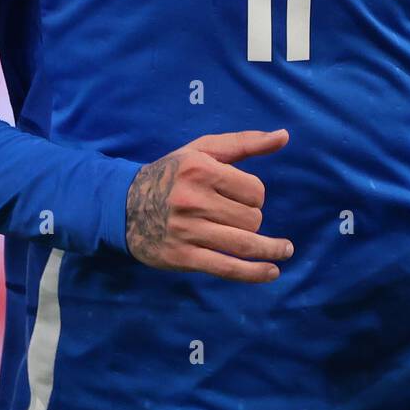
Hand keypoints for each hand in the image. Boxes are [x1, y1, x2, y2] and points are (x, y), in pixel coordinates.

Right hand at [125, 129, 293, 281]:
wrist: (124, 205)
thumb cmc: (172, 174)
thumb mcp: (202, 150)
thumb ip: (245, 142)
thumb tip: (285, 136)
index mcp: (200, 169)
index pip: (254, 189)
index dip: (254, 194)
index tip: (240, 195)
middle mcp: (193, 199)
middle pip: (252, 218)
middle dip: (252, 217)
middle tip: (235, 215)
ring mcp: (187, 231)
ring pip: (244, 243)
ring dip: (268, 248)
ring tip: (284, 250)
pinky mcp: (183, 257)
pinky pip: (228, 268)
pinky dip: (254, 273)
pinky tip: (272, 272)